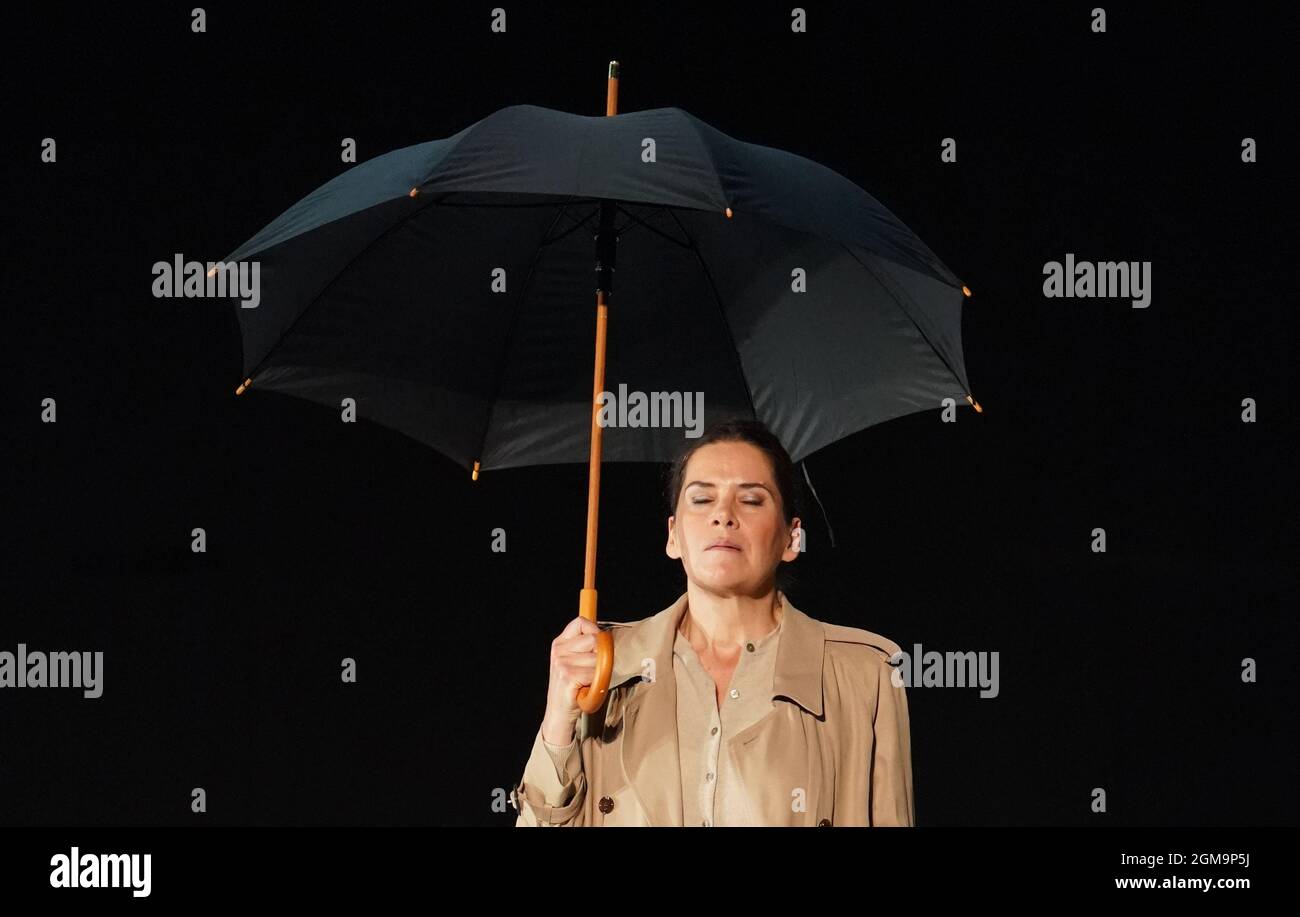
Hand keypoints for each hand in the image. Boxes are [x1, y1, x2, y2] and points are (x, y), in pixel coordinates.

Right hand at [541, 615, 602, 743]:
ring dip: (599, 672)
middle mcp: (559, 651)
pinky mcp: (568, 677)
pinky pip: (595, 674)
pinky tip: (586, 688)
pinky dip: (596, 683)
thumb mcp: (572, 662)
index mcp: (559, 643)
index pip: (580, 622)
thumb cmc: (572, 687)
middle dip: (600, 655)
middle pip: (593, 640)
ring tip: (588, 681)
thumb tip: (605, 635)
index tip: (599, 643)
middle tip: (593, 670)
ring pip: (597, 659)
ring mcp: (562, 663)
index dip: (594, 630)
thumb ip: (583, 647)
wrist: (558, 712)